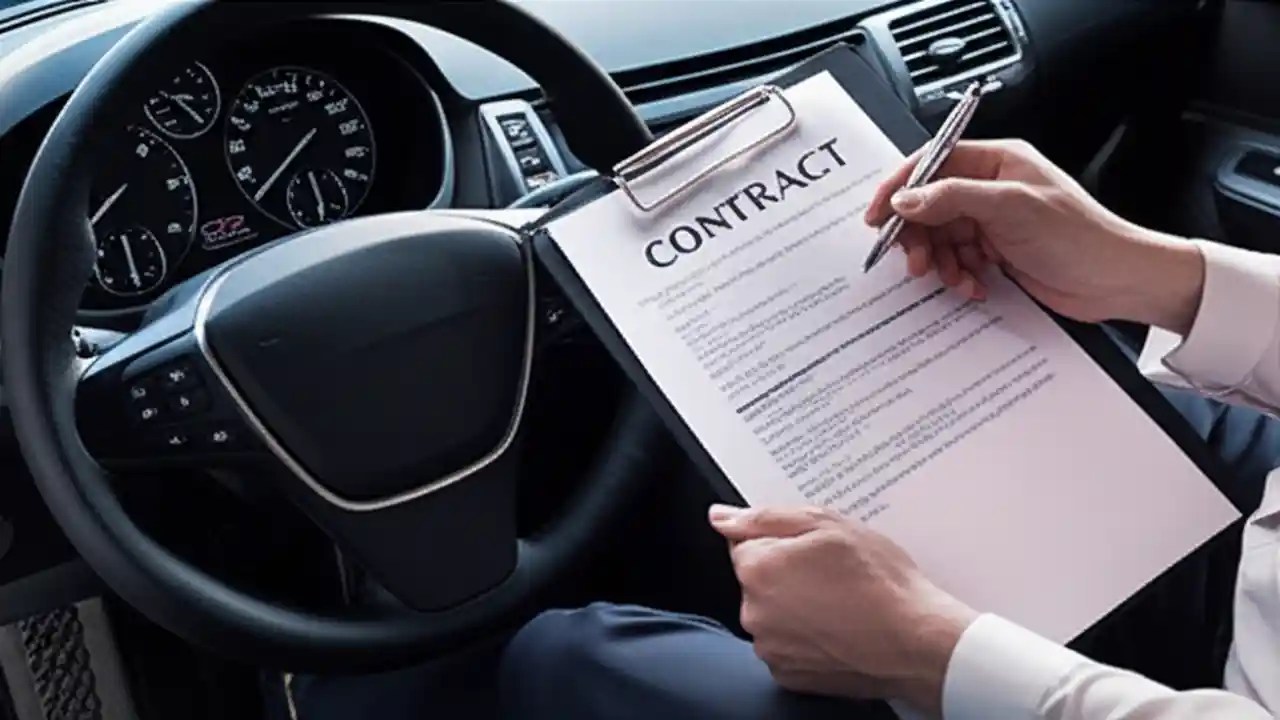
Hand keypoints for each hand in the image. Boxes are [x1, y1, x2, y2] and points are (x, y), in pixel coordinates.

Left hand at [709, 505, 976, 716]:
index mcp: (757, 569)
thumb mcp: (828, 525)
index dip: (780, 541)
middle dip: (786, 573)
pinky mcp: (789, 675)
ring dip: (795, 606)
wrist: (916, 643)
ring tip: (841, 602)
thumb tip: (721, 517)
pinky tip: (837, 628)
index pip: (744, 543)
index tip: (811, 548)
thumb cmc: (880, 583)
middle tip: (832, 573)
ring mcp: (770, 648)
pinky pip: (787, 645)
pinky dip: (805, 637)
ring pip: (772, 614)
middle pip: (757, 580)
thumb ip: (766, 518)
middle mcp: (754, 612)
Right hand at [865, 140, 1204, 334]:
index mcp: (997, 161)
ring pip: (940, 237)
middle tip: (915, 261)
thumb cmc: (1081, 236)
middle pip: (929, 205)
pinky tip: (974, 286)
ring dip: (940, 261)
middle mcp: (992, 187)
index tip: (877, 215)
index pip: (932, 163)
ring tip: (953, 278)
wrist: (1118, 281)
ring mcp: (993, 221)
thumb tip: (905, 198)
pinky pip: (958, 261)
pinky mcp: (997, 252)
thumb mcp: (1010, 208)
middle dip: (919, 235)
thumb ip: (952, 198)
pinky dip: (958, 276)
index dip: (899, 187)